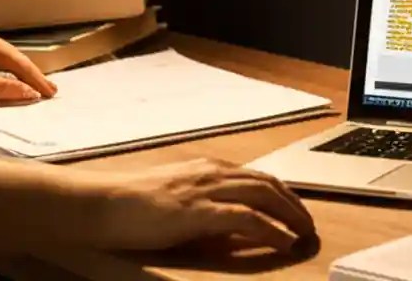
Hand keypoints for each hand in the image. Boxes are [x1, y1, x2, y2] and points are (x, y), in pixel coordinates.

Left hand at [0, 32, 56, 101]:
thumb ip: (2, 89)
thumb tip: (30, 94)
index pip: (22, 64)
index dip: (38, 80)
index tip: (51, 94)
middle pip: (16, 62)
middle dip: (33, 78)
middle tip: (49, 93)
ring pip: (5, 66)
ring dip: (20, 79)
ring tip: (33, 90)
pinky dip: (5, 79)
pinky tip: (7, 86)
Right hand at [96, 158, 316, 252]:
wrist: (103, 204)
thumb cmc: (132, 206)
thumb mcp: (177, 200)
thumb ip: (205, 206)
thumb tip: (234, 225)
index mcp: (207, 169)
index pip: (257, 177)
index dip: (283, 194)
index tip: (297, 211)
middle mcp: (212, 173)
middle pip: (268, 183)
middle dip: (294, 204)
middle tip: (309, 225)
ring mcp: (207, 190)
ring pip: (264, 196)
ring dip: (290, 215)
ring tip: (305, 234)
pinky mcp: (200, 211)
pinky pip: (247, 219)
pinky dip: (271, 230)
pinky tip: (284, 243)